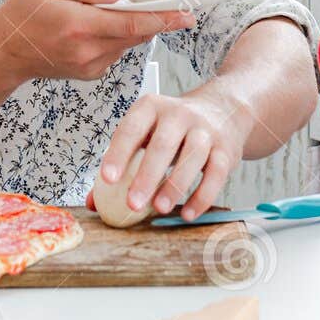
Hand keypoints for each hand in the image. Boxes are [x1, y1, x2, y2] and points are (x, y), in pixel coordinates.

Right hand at [0, 0, 193, 83]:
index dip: (165, 19)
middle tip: (174, 3)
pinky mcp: (90, 73)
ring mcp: (91, 66)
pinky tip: (99, 26)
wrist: (4, 52)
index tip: (189, 14)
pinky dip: (117, 37)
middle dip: (157, 18)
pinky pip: (115, 51)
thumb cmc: (24, 14)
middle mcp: (89, 50)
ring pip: (127, 42)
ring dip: (133, 26)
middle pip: (137, 33)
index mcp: (81, 26)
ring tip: (119, 9)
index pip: (133, 23)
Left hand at [98, 91, 248, 220]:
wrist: (222, 110)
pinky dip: (202, 196)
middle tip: (132, 203)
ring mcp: (205, 131)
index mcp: (151, 107)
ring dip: (175, 186)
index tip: (107, 179)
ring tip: (159, 209)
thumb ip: (121, 164)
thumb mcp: (146, 133)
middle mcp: (179, 114)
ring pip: (192, 157)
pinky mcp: (226, 149)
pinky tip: (188, 213)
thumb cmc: (172, 128)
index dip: (118, 153)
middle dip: (147, 176)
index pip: (131, 128)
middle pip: (163, 145)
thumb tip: (93, 203)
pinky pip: (216, 174)